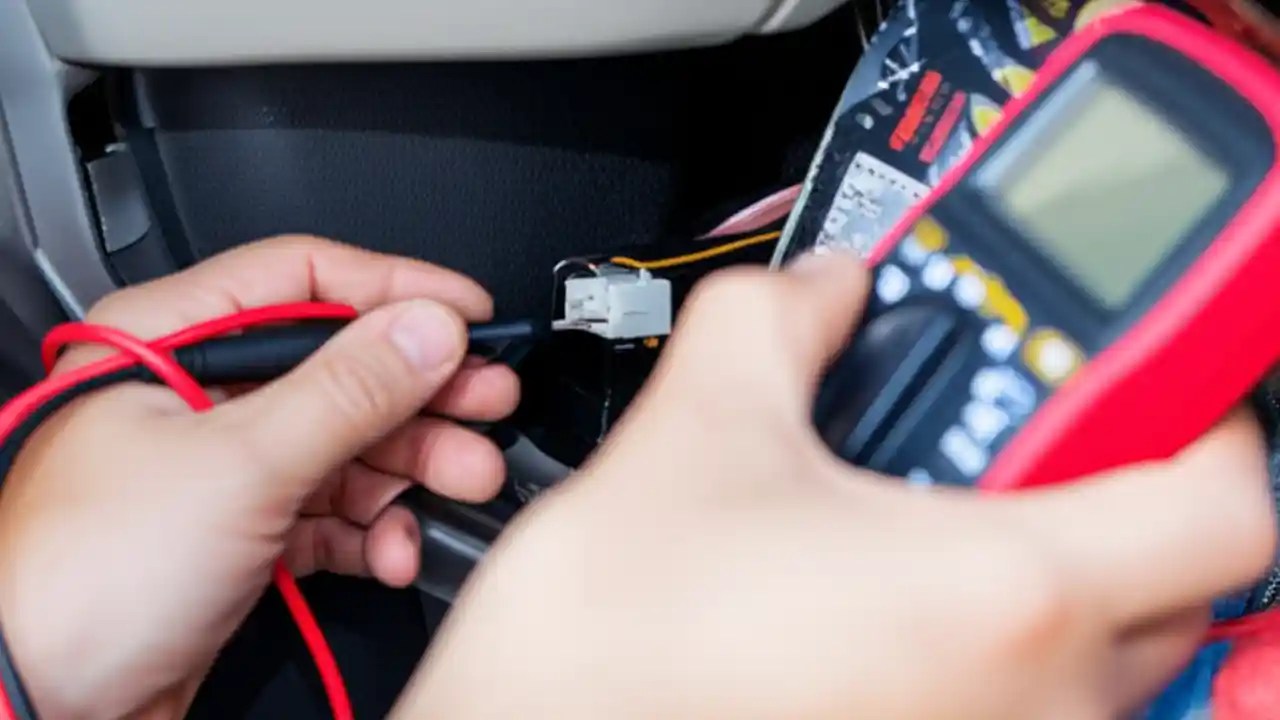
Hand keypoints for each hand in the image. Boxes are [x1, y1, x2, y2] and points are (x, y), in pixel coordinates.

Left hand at [0, 237, 519, 718]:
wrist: (41, 705)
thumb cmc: (83, 578)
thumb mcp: (241, 462)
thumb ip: (349, 389)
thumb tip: (428, 329)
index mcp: (169, 339)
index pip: (305, 279)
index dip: (396, 289)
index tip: (468, 313)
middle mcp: (199, 394)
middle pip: (341, 365)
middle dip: (421, 392)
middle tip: (486, 402)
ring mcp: (225, 465)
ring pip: (348, 440)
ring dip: (412, 466)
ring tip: (463, 480)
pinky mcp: (246, 530)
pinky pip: (334, 508)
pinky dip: (375, 528)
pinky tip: (395, 547)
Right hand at [400, 253, 1275, 719]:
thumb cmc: (608, 658)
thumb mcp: (695, 434)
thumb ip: (775, 321)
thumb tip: (821, 288)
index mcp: (1000, 597)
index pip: (1225, 504)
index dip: (1197, 421)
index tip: (1131, 386)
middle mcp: (1027, 702)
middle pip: (1166, 577)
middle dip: (1094, 488)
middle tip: (993, 440)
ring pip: (1093, 652)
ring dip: (1034, 571)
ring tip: (912, 526)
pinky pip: (1018, 703)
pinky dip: (983, 643)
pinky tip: (878, 605)